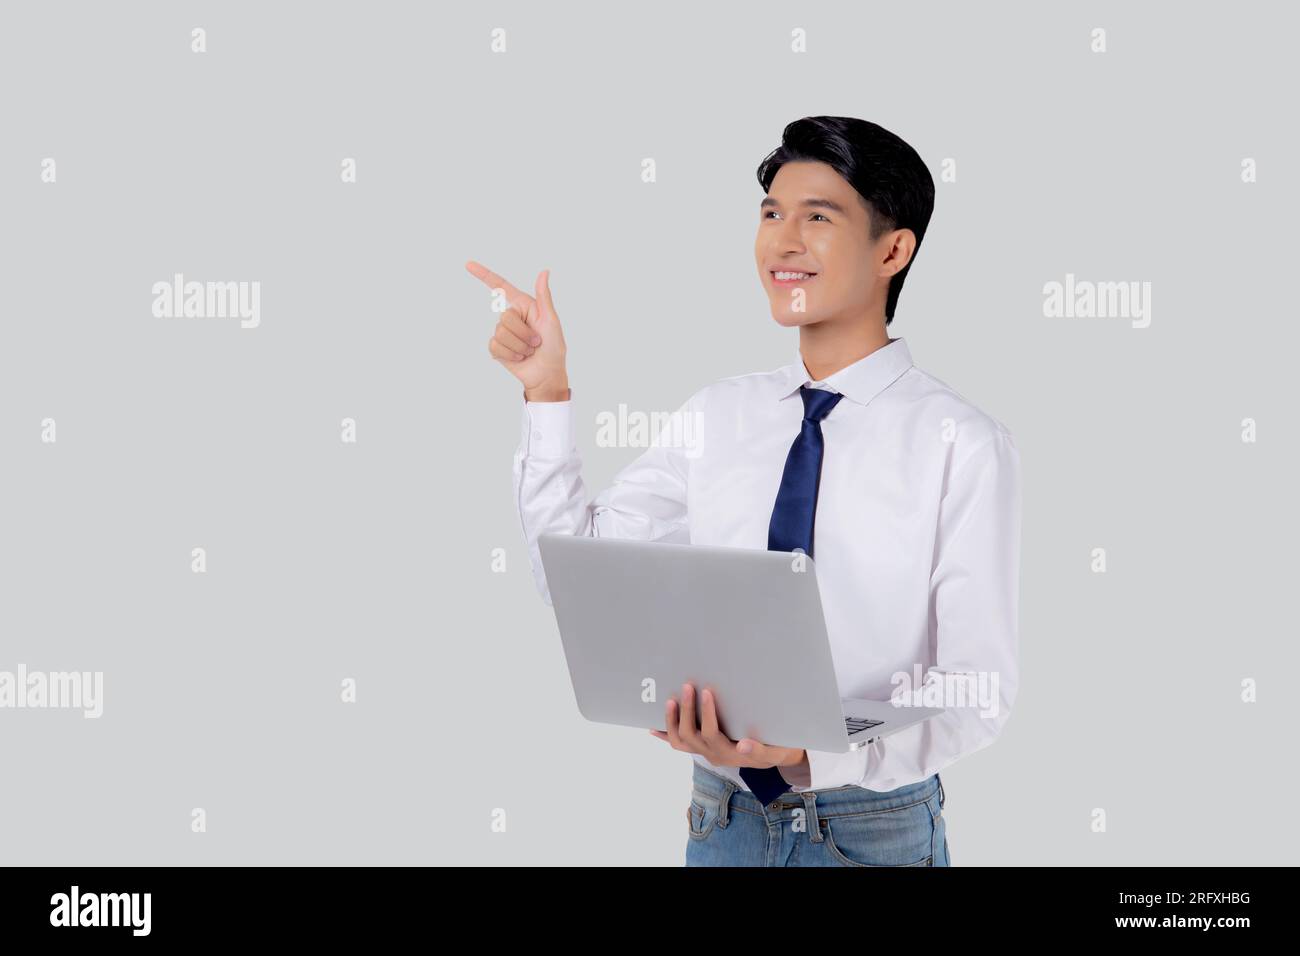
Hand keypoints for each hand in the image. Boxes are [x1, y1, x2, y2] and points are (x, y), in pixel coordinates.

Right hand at [466, 260, 569, 399]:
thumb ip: (544, 296)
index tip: (468, 264)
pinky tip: (519, 357)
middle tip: (536, 342)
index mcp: (523, 306)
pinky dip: (510, 354)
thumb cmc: (554, 347)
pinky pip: (495, 346)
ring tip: (529, 351)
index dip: (484, 275)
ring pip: (500, 333)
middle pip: (505, 317)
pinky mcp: (497, 348)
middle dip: (524, 333)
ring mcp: (502, 332)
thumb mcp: (551, 320)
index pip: (500, 287)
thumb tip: (544, 271)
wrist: (547, 373)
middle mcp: (511, 317)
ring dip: (519, 346)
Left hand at [649, 683, 806, 772]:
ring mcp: (705, 753)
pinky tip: (652, 728)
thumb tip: (743, 745)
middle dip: (687, 710)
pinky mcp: (701, 749)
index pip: (711, 733)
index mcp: (729, 754)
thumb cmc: (774, 748)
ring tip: (670, 701)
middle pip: (690, 735)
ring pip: (680, 742)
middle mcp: (713, 755)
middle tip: (687, 686)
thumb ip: (759, 749)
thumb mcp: (773, 750)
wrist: (771, 758)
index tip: (707, 691)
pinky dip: (665, 735)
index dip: (706, 713)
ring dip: (672, 721)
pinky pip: (679, 745)